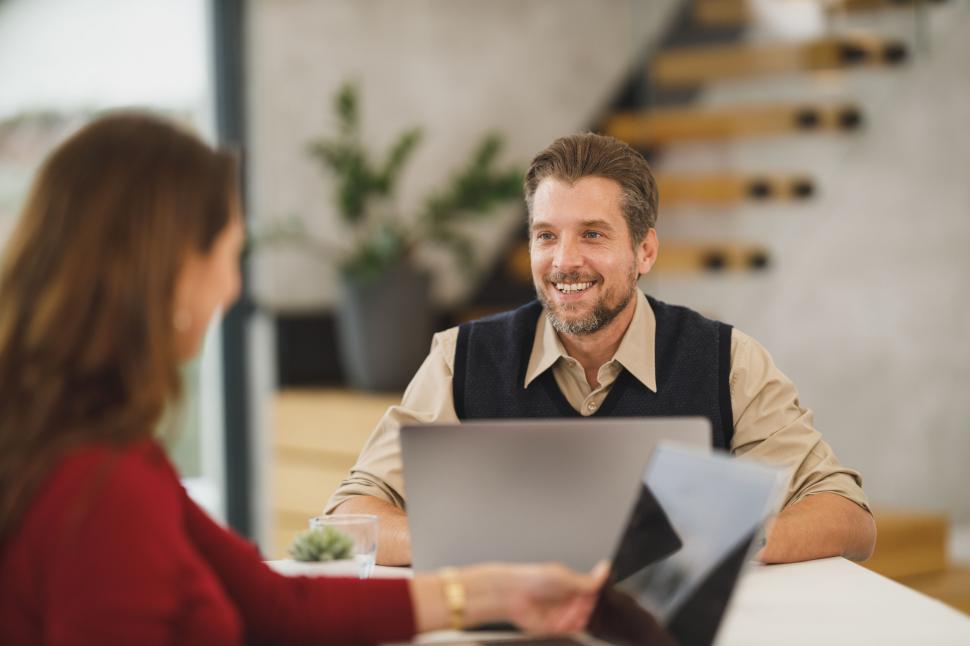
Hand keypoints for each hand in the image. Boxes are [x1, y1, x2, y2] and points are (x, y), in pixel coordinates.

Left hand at [474, 561, 609, 633]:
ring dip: (576, 618)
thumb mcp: (564, 576)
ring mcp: (561, 613)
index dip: (594, 597)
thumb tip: (606, 568)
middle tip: (576, 604)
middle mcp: (567, 599)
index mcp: (572, 584)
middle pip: (589, 609)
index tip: (592, 596)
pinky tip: (562, 620)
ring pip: (581, 621)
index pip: (593, 593)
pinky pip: (569, 631)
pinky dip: (568, 627)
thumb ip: (588, 580)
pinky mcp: (554, 627)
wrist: (511, 594)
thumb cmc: (533, 579)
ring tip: (566, 612)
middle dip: (584, 609)